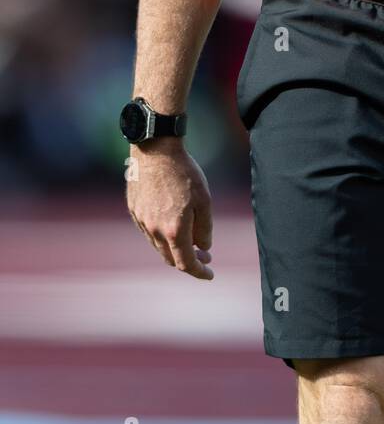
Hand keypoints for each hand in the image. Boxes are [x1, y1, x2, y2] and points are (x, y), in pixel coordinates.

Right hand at [126, 140, 213, 278]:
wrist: (156, 150)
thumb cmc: (184, 173)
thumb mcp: (204, 200)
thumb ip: (204, 229)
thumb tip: (203, 248)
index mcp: (173, 230)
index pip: (186, 263)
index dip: (199, 272)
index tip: (210, 274)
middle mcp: (154, 230)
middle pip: (170, 258)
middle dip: (188, 260)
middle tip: (204, 255)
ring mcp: (141, 221)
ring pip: (158, 245)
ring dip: (174, 248)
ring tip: (190, 240)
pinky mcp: (134, 210)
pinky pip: (149, 231)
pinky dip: (162, 235)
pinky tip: (173, 224)